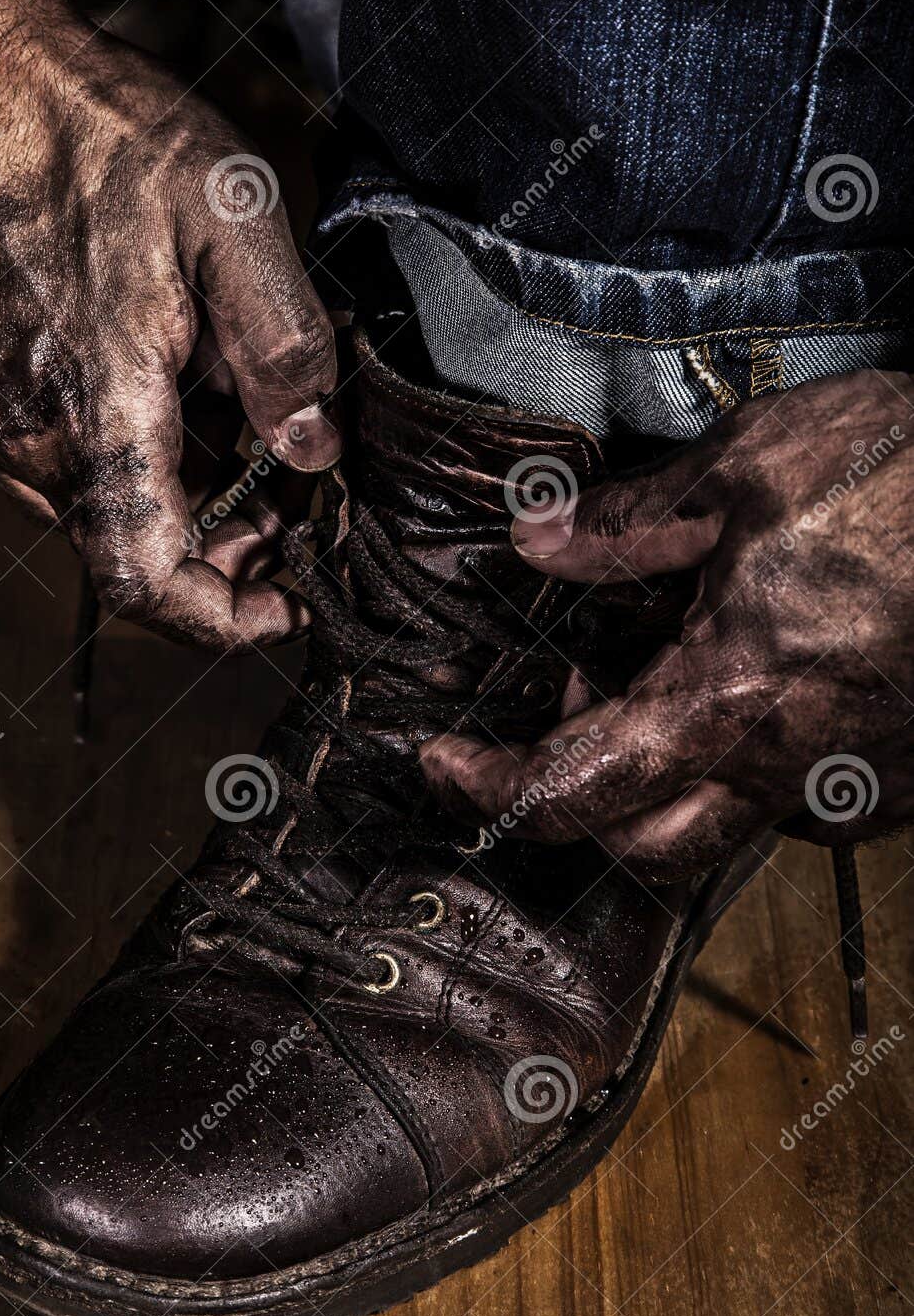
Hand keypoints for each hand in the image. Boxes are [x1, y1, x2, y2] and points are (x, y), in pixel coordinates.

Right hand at [0, 27, 339, 648]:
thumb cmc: (94, 132)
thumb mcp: (235, 221)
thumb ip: (286, 350)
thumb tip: (313, 448)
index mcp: (94, 408)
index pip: (147, 582)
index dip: (225, 621)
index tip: (286, 606)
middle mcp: (25, 433)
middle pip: (131, 556)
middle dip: (223, 553)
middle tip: (290, 502)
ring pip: (99, 511)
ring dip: (182, 502)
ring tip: (242, 427)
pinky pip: (62, 462)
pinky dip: (133, 460)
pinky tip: (176, 387)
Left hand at [422, 370, 913, 880]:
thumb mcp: (748, 469)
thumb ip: (626, 525)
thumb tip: (536, 544)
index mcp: (729, 695)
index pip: (572, 784)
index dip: (492, 786)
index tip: (448, 764)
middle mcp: (790, 767)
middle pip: (643, 846)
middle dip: (582, 797)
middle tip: (572, 701)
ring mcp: (856, 787)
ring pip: (725, 825)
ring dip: (669, 770)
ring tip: (678, 658)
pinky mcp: (904, 781)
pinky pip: (800, 799)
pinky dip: (750, 754)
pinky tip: (766, 671)